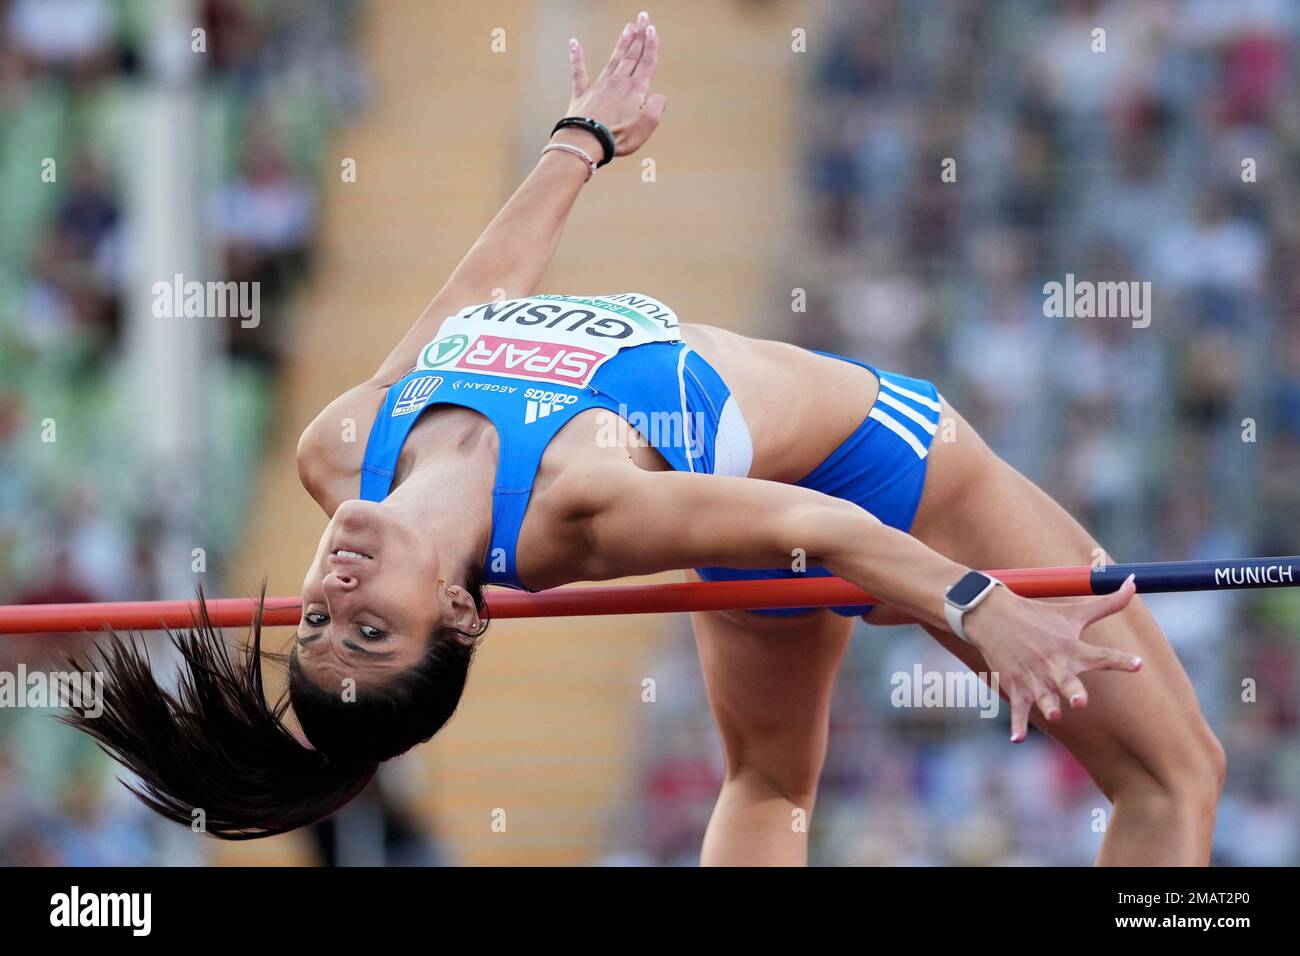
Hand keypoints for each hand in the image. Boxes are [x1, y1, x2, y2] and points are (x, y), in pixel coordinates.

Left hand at [561, 12, 665, 158]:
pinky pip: (578, 71)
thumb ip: (657, 105)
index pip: (646, 62)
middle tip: (643, 17)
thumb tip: (656, 95)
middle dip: (639, 36)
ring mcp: (599, 87)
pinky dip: (576, 56)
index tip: (653, 29)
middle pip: (631, 55)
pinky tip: (573, 42)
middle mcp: (618, 82)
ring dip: (621, 43)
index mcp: (636, 88)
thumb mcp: (649, 123)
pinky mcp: (582, 95)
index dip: (651, 45)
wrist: (588, 141)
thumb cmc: (620, 135)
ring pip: (613, 59)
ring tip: (628, 27)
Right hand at [962, 575, 1143, 742]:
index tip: (1138, 665)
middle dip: (1073, 690)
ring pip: (1043, 696)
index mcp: (1071, 647)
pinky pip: (1018, 710)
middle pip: (1068, 681)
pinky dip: (1017, 725)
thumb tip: (1133, 581)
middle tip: (1080, 700)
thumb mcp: (1073, 612)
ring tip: (1054, 714)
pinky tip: (1018, 739)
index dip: (1120, 662)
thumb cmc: (1039, 615)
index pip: (1102, 656)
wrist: (993, 616)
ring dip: (1047, 704)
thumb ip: (1108, 604)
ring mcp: (1033, 677)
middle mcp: (1054, 664)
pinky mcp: (1016, 686)